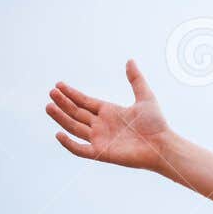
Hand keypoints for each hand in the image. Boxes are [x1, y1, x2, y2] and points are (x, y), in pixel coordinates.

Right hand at [46, 60, 173, 171]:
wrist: (162, 145)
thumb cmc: (157, 124)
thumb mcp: (145, 97)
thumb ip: (136, 79)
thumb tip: (130, 60)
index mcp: (109, 112)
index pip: (85, 102)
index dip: (72, 94)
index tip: (59, 85)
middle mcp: (102, 125)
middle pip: (76, 113)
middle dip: (63, 103)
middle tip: (51, 92)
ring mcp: (100, 139)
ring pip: (74, 127)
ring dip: (61, 118)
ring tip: (49, 106)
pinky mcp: (101, 153)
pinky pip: (80, 149)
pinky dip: (69, 143)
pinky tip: (59, 133)